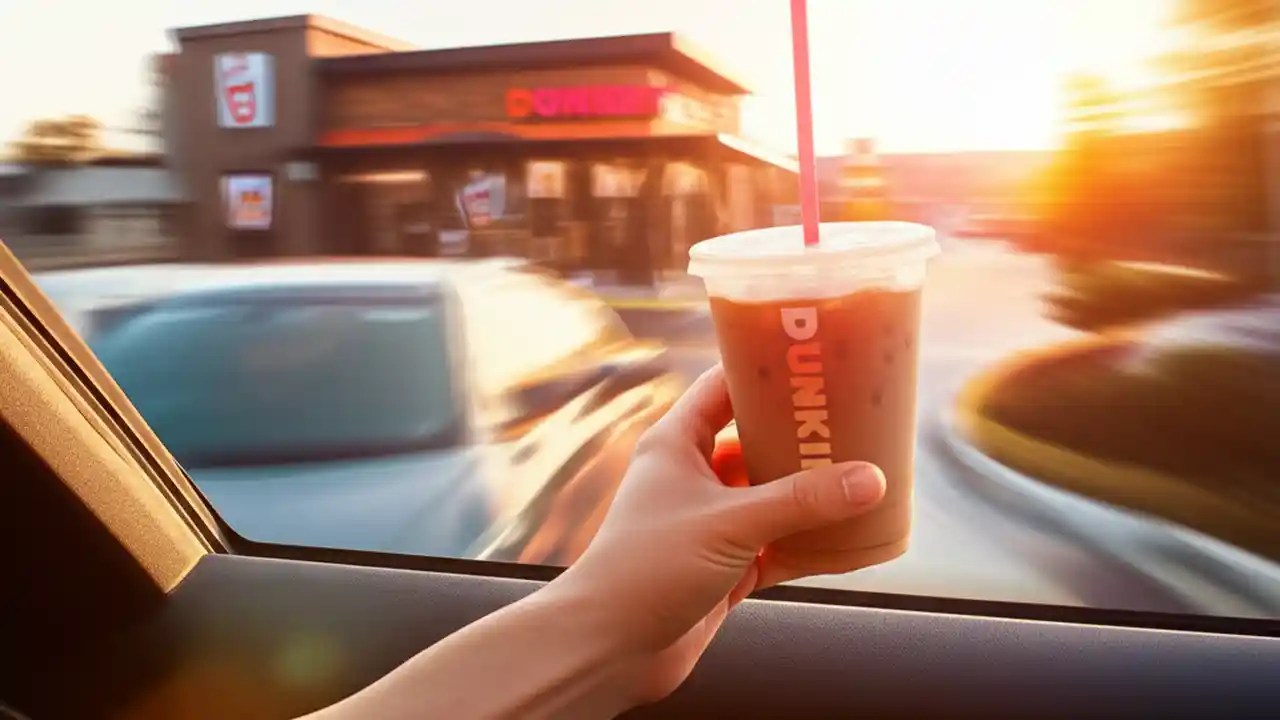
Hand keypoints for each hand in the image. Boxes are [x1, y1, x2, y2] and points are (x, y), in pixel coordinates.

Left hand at [548, 364, 886, 703]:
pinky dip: (808, 544)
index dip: (766, 370)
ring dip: (809, 493)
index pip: (724, 386)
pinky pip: (776, 546)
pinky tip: (849, 541)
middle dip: (802, 436)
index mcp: (676, 443)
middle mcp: (691, 477)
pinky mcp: (724, 567)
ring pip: (770, 497)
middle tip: (855, 421)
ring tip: (863, 475)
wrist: (610, 650)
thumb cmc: (646, 569)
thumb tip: (872, 479)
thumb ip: (801, 501)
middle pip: (756, 441)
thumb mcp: (731, 523)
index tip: (814, 362)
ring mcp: (709, 523)